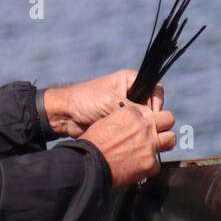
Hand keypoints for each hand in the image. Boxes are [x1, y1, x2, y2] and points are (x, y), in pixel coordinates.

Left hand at [43, 69, 163, 138]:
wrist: (64, 115)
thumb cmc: (85, 100)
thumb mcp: (111, 102)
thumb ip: (135, 110)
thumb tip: (154, 120)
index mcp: (130, 80)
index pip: (155, 90)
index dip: (157, 102)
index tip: (152, 115)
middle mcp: (130, 93)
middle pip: (152, 107)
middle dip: (150, 118)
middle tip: (144, 126)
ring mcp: (125, 109)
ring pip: (143, 120)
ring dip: (141, 127)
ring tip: (135, 134)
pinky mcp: (119, 123)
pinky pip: (133, 129)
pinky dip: (133, 134)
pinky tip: (130, 140)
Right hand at [77, 102, 175, 188]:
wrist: (90, 165)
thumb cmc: (92, 145)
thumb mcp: (104, 123)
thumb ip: (120, 121)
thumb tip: (127, 125)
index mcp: (130, 114)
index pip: (146, 110)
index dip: (143, 119)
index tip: (139, 125)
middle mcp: (143, 127)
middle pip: (168, 118)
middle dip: (164, 124)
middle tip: (158, 131)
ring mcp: (149, 145)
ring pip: (171, 139)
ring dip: (163, 143)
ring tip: (153, 148)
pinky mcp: (151, 164)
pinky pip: (157, 163)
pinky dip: (149, 166)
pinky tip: (138, 167)